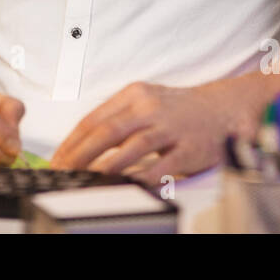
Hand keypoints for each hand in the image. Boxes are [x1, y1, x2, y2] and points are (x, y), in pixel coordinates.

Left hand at [49, 81, 259, 184]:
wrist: (222, 108)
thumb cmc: (177, 109)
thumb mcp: (144, 102)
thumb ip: (116, 118)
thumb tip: (81, 143)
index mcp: (134, 94)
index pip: (94, 119)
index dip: (72, 141)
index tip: (58, 159)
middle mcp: (150, 107)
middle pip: (107, 132)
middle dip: (79, 155)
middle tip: (63, 172)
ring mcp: (170, 128)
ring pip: (131, 148)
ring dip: (104, 167)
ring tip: (85, 180)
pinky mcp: (188, 148)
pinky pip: (160, 166)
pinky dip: (140, 177)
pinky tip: (123, 185)